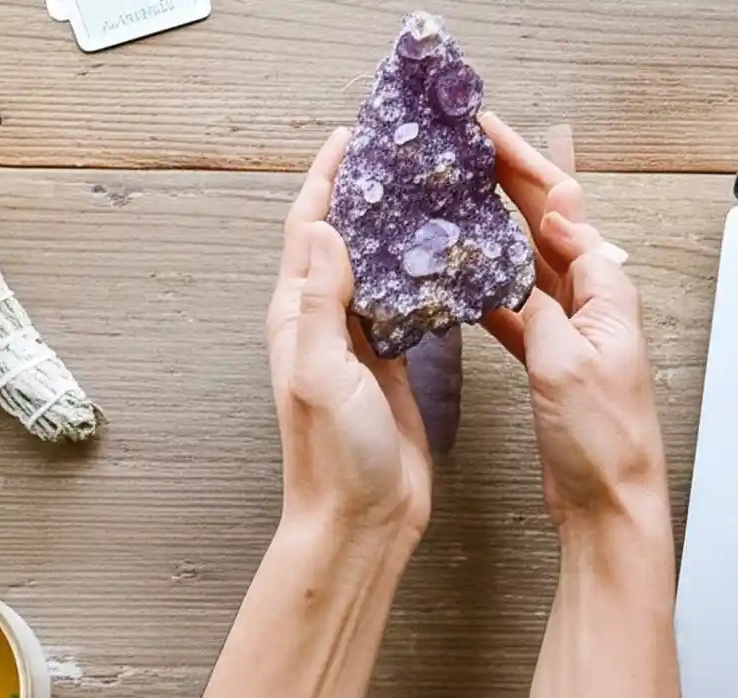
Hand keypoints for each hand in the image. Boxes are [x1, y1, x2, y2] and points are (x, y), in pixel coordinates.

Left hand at [267, 128, 432, 543]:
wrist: (362, 518)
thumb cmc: (334, 456)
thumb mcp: (321, 371)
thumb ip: (320, 301)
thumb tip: (320, 227)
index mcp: (298, 317)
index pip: (306, 230)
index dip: (325, 181)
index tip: (351, 139)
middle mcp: (323, 323)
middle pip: (340, 240)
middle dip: (362, 194)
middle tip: (398, 157)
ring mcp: (357, 343)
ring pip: (373, 269)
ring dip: (390, 231)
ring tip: (423, 194)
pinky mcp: (389, 365)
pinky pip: (400, 306)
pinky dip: (415, 276)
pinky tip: (439, 261)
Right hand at [479, 114, 666, 529]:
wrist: (608, 505)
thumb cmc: (603, 442)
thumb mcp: (567, 361)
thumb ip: (551, 295)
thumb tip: (551, 230)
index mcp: (605, 291)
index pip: (562, 207)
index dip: (524, 163)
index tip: (488, 132)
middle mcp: (592, 302)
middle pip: (547, 224)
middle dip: (509, 180)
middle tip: (466, 148)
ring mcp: (570, 329)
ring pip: (529, 260)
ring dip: (497, 227)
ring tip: (459, 197)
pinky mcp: (550, 358)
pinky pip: (517, 307)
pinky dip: (491, 288)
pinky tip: (465, 279)